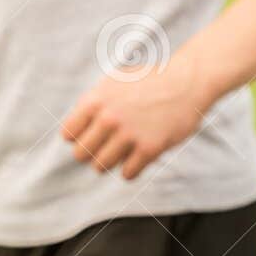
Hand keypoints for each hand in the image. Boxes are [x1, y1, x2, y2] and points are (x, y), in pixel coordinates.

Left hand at [59, 56, 210, 180]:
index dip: (79, 137)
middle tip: (108, 145)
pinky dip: (131, 169)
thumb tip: (74, 131)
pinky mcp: (149, 148)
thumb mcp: (115, 81)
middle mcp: (109, 118)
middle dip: (93, 151)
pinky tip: (139, 156)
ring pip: (100, 167)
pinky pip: (127, 174)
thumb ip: (94, 103)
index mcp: (96, 100)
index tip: (93, 134)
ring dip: (111, 162)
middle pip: (81, 154)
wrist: (187, 82)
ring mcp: (129, 134)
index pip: (68, 134)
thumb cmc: (150, 80)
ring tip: (123, 151)